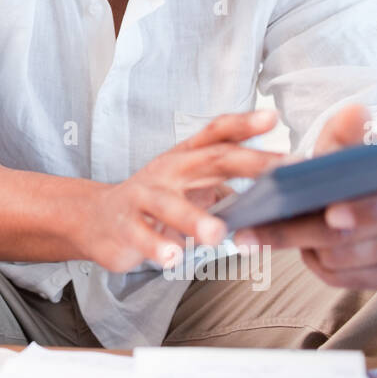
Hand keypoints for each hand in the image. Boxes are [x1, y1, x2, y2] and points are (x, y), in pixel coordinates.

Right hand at [80, 110, 285, 272]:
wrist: (96, 217)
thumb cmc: (155, 201)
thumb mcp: (190, 182)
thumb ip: (227, 182)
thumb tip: (277, 190)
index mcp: (187, 157)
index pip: (217, 134)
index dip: (244, 124)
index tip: (273, 119)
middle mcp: (168, 170)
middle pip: (209, 159)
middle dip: (247, 163)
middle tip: (280, 171)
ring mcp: (143, 197)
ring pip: (168, 204)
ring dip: (193, 219)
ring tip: (216, 234)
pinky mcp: (125, 226)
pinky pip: (141, 236)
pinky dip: (157, 247)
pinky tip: (172, 258)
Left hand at [233, 103, 376, 289]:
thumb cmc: (358, 170)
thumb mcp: (349, 149)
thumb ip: (345, 134)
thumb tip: (355, 110)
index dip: (358, 212)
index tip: (330, 213)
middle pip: (346, 239)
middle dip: (296, 232)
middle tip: (249, 233)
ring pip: (336, 261)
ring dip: (303, 246)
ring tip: (277, 229)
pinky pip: (339, 279)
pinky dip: (316, 263)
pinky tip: (307, 248)